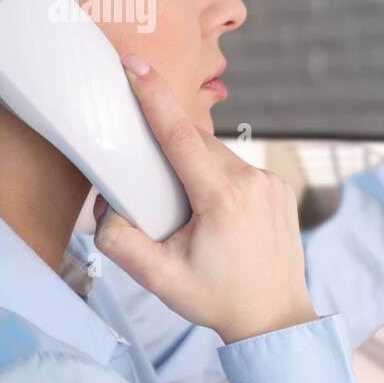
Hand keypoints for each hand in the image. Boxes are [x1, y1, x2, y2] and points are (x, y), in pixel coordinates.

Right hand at [93, 54, 319, 343]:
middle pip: (195, 143)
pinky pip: (237, 168)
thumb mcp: (159, 280)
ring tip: (184, 208)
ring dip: (192, 165)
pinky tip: (211, 211)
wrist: (276, 318)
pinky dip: (216, 177)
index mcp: (222, 199)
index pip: (179, 135)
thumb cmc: (218, 299)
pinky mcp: (280, 189)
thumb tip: (103, 206)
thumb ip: (120, 243)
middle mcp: (252, 182)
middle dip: (165, 146)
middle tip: (144, 171)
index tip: (134, 64)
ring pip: (217, 155)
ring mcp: (271, 183)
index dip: (154, 96)